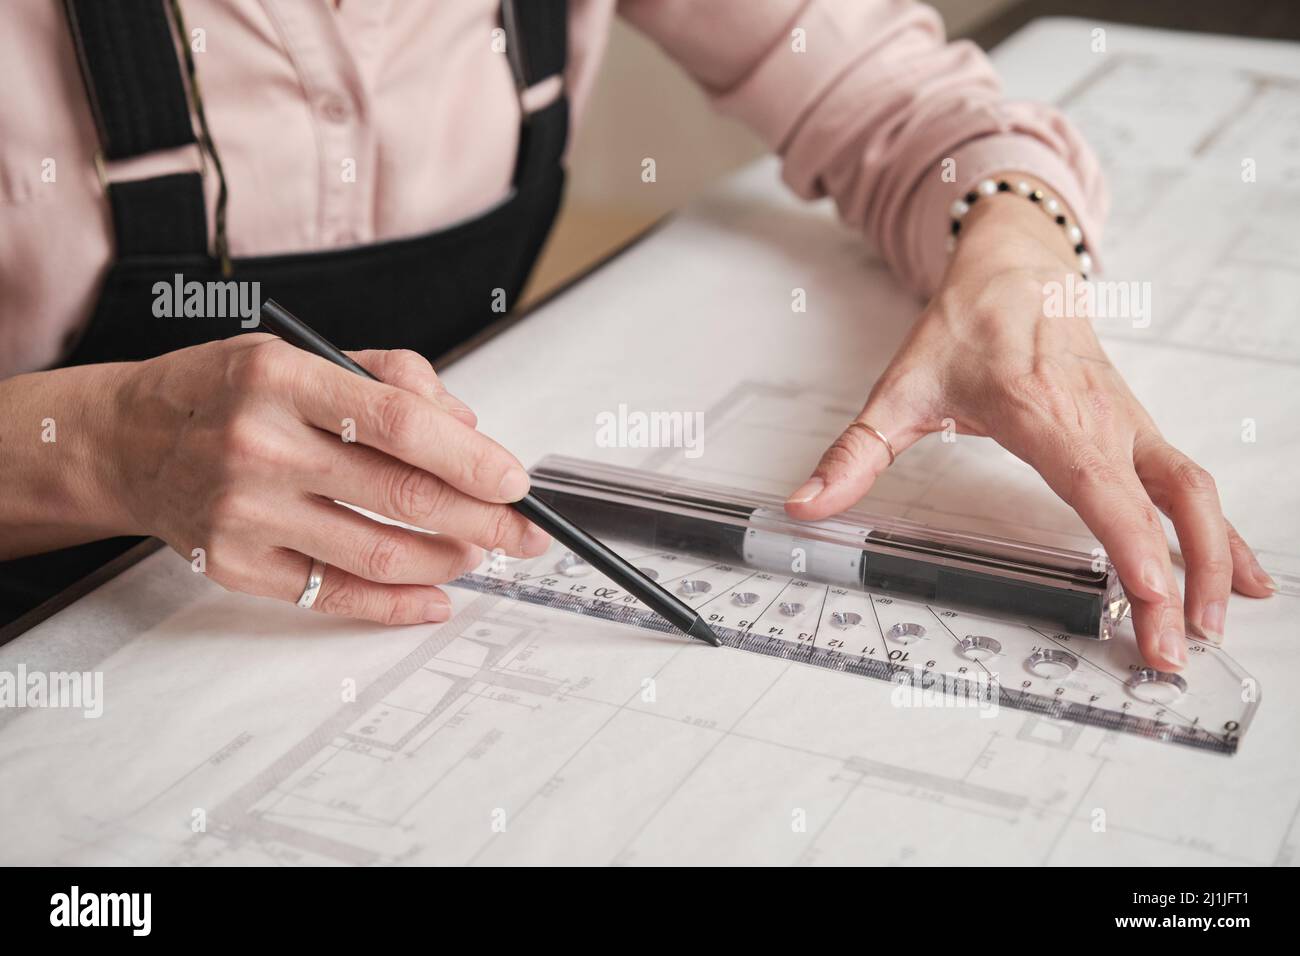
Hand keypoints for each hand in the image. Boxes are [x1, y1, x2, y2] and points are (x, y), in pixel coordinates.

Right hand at [100, 335, 548, 623]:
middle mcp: (259, 446)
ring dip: (448, 559)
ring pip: (379, 552)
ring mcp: (244, 514)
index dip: (470, 458)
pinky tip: (435, 597)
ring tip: (478, 552)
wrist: (124, 442)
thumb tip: (467, 425)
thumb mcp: (298, 354)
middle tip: (524, 532)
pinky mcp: (235, 566)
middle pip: (402, 495)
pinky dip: (398, 604)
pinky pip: (336, 595)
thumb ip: (390, 378)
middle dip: (484, 520)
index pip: (399, 423)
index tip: (515, 480)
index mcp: (281, 379)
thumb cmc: (222, 394)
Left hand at [786, 180, 1274, 670]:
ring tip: (1217, 624)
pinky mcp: (1141, 429)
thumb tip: (804, 505)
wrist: (1014, 270)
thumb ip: (854, 453)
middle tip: (1176, 649)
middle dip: (1179, 577)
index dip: (1131, 541)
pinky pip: (1190, 482)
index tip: (1151, 597)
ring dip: (1213, 557)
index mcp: (1041, 409)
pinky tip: (1239, 574)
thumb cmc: (963, 328)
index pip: (1097, 484)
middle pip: (1162, 500)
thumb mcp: (898, 389)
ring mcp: (1129, 423)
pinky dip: (1220, 529)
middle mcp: (1099, 418)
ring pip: (1191, 491)